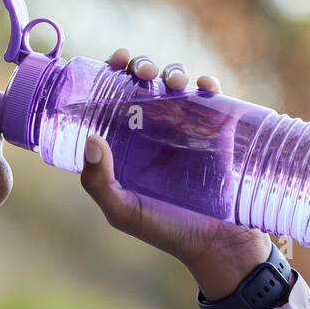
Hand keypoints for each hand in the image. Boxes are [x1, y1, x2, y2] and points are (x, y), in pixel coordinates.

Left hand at [79, 47, 273, 300]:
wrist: (218, 246)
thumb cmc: (167, 231)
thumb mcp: (124, 212)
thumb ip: (99, 184)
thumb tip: (91, 140)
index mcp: (127, 142)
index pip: (114, 96)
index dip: (112, 73)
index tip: (113, 62)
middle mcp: (155, 129)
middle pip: (146, 82)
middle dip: (143, 67)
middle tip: (143, 73)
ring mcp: (188, 127)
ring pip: (178, 84)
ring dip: (173, 72)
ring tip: (173, 83)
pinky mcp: (218, 131)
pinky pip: (213, 99)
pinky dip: (208, 85)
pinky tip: (204, 87)